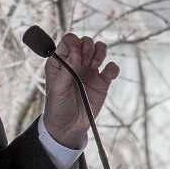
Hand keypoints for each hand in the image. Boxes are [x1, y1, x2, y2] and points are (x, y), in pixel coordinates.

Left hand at [41, 32, 119, 148]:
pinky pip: (111, 67)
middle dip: (87, 47)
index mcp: (61, 62)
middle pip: (86, 41)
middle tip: (85, 62)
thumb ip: (67, 69)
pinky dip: (113, 68)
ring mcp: (90, 71)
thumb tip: (75, 51)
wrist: (69, 127)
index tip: (76, 55)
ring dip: (99, 53)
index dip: (74, 43)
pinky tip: (108, 76)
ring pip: (99, 49)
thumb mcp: (57, 88)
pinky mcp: (102, 81)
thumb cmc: (57, 107)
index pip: (69, 41)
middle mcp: (76, 62)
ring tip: (94, 66)